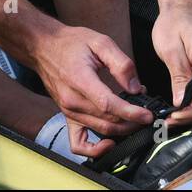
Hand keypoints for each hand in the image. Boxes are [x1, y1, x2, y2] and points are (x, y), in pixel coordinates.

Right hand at [32, 24, 153, 157]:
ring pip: (100, 130)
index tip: (148, 115)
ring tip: (136, 119)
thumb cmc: (70, 43)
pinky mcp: (67, 116)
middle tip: (147, 114)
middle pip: (108, 121)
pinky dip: (95, 150)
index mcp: (80, 80)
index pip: (108, 105)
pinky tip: (109, 144)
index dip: (131, 113)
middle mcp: (72, 100)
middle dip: (132, 122)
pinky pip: (78, 143)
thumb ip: (121, 64)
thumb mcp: (100, 42)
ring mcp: (68, 111)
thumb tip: (135, 87)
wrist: (44, 47)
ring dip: (122, 130)